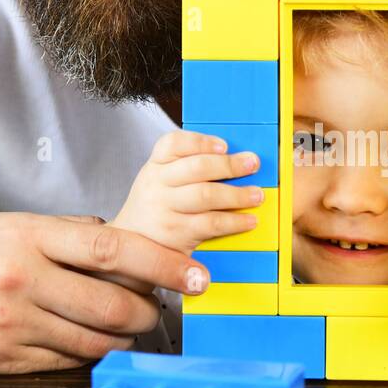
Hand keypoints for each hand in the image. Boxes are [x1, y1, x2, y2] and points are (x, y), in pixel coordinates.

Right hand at [0, 212, 208, 372]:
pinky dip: (86, 356)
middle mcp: (22, 279)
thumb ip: (61, 233)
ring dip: (122, 338)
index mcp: (28, 236)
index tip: (198, 275)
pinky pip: (63, 363)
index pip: (115, 249)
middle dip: (150, 311)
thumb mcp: (3, 225)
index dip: (166, 264)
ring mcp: (11, 324)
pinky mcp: (0, 360)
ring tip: (127, 327)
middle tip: (161, 309)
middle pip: (114, 303)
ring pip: (94, 341)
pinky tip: (88, 345)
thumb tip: (114, 239)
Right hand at [112, 130, 264, 253]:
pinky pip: (211, 223)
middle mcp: (156, 184)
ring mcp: (164, 209)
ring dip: (238, 194)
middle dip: (230, 165)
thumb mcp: (160, 181)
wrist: (130, 246)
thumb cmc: (156, 208)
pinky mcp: (175, 234)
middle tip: (253, 164)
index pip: (173, 143)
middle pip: (197, 167)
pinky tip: (248, 220)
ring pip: (206, 195)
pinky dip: (234, 221)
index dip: (202, 141)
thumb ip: (187, 168)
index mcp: (155, 165)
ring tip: (257, 195)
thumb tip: (235, 160)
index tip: (224, 145)